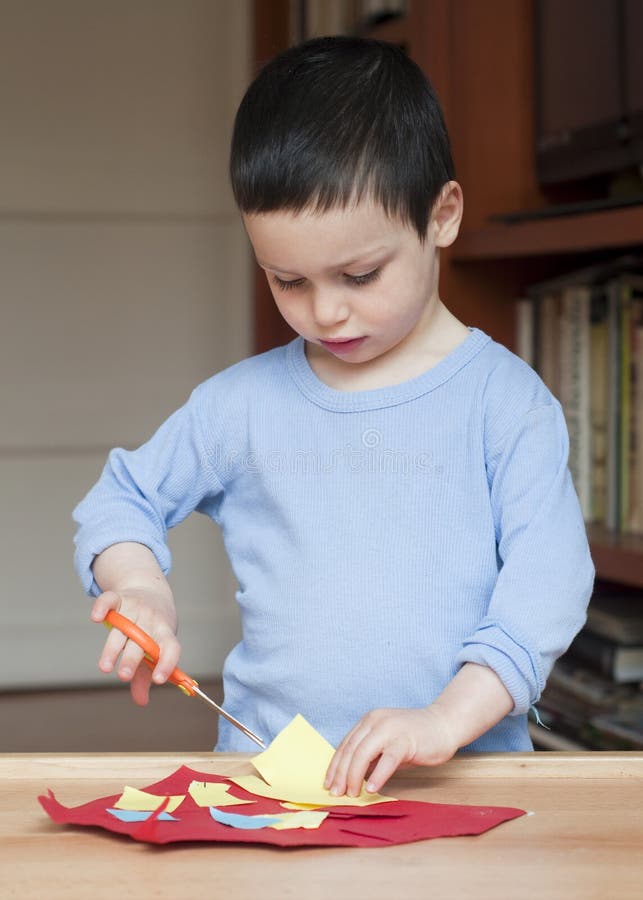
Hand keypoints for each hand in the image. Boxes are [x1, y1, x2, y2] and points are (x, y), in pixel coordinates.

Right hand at [90, 588, 179, 705]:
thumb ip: (145, 675)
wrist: (151, 590)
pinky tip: (96, 618)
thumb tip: (142, 701)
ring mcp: (135, 608)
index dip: (167, 663)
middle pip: (142, 641)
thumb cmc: (153, 628)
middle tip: (123, 676)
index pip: (171, 647)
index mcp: (165, 633)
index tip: (158, 680)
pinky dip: (102, 608)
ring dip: (113, 647)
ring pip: (122, 627)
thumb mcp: (154, 648)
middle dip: (132, 659)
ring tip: (105, 667)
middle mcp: (150, 620)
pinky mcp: (120, 598)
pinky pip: (110, 600)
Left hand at [324, 706, 458, 796]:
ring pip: (363, 754)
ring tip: (352, 794)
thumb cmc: (414, 737)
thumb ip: (370, 754)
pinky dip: (377, 776)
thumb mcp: (386, 742)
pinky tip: (371, 788)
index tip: (328, 784)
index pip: (345, 745)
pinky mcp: (406, 740)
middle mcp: (376, 721)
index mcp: (369, 720)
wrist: (443, 725)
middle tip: (336, 793)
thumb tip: (350, 777)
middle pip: (351, 750)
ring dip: (354, 777)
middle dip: (341, 774)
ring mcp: (390, 729)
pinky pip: (387, 760)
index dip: (335, 766)